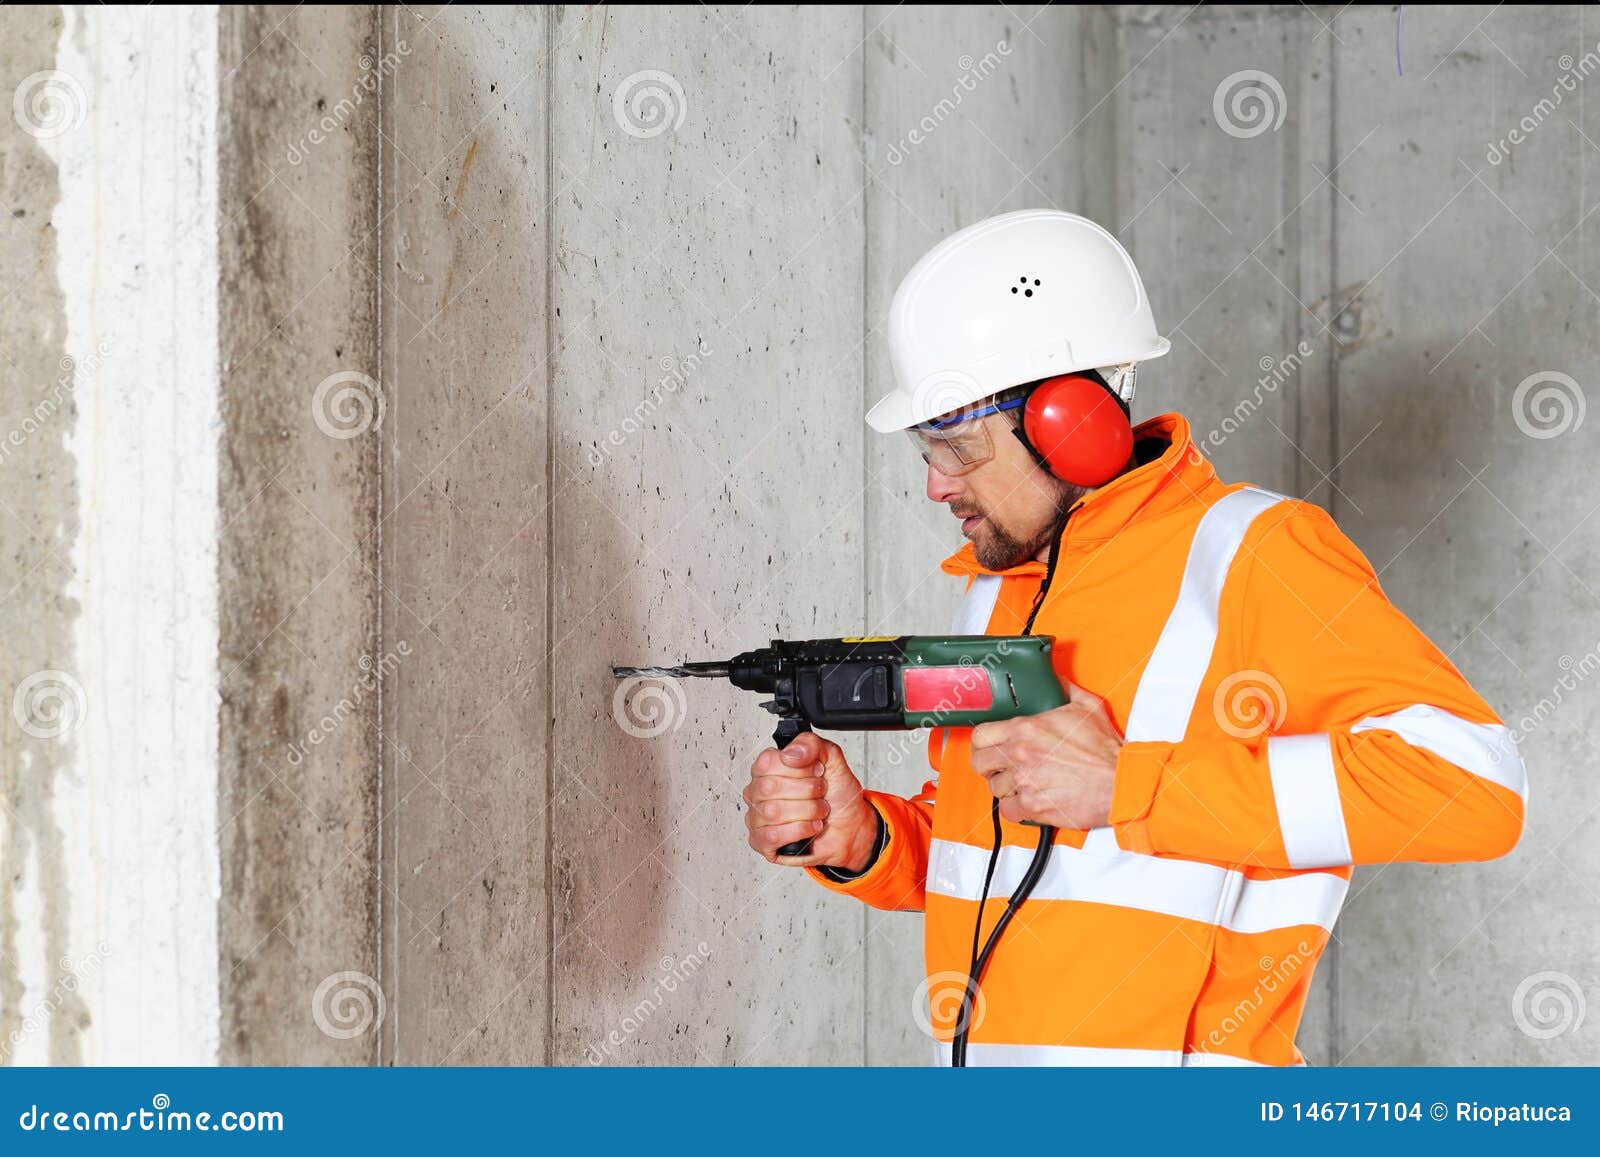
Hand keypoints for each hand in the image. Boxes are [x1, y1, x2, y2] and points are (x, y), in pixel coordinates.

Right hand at [744, 732, 879, 869]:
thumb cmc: (837, 795)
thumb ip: (810, 744)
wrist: (851, 826)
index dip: (798, 768)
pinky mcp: (761, 841)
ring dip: (807, 811)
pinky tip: (810, 827)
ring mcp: (757, 816)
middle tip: (820, 792)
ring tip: (818, 811)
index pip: (767, 762)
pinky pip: (772, 835)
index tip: (817, 771)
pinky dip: (799, 830)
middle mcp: (759, 791)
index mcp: (770, 768)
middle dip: (806, 791)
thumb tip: (789, 754)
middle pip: (769, 787)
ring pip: (772, 812)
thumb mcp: (832, 759)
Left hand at [970, 682, 1121, 828]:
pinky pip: (1007, 810)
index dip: (983, 742)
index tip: (989, 746)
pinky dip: (1015, 807)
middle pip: (980, 763)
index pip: (981, 735)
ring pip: (994, 788)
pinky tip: (1027, 800)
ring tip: (1021, 783)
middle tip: (1001, 766)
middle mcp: (1020, 755)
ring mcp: (1024, 782)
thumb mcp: (1087, 707)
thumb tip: (1056, 681)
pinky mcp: (1033, 805)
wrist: (1119, 782)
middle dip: (989, 765)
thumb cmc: (1105, 749)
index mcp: (1026, 729)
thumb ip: (1065, 690)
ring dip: (1006, 787)